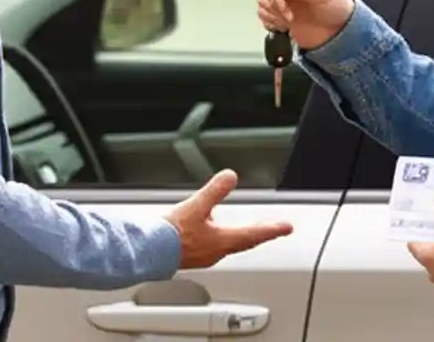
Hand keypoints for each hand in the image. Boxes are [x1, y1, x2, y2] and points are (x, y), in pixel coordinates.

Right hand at [164, 169, 292, 268]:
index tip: (286, 228)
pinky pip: (209, 246)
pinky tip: (204, 231)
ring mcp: (203, 256)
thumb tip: (230, 177)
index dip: (272, 229)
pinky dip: (214, 238)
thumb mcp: (197, 206)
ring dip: (235, 236)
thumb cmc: (170, 235)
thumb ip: (215, 191)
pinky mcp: (189, 257)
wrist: (146, 252)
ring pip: (226, 245)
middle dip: (257, 234)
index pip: (254, 234)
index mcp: (222, 241)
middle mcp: (216, 252)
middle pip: (243, 242)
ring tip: (238, 229)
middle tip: (269, 230)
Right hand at [256, 0, 354, 49]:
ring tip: (290, 20)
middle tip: (288, 14)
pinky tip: (285, 26)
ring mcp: (281, 1)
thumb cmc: (336, 6)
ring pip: (262, 4)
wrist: (339, 31)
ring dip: (272, 15)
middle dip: (273, 4)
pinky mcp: (279, 16)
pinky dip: (271, 23)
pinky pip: (263, 17)